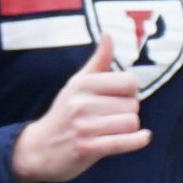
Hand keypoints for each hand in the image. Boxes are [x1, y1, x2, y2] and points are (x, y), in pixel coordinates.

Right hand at [12, 45, 151, 182]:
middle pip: (133, 104)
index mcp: (83, 84)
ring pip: (132, 122)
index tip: (119, 97)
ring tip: (114, 129)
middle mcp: (82, 103)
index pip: (129, 81)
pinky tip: (143, 137)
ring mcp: (85, 127)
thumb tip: (108, 33)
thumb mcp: (77, 84)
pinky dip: (138, 140)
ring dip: (129, 128)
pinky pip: (125, 142)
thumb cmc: (64, 113)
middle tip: (112, 117)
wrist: (39, 149)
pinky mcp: (88, 149)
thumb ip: (98, 61)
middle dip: (128, 111)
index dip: (130, 90)